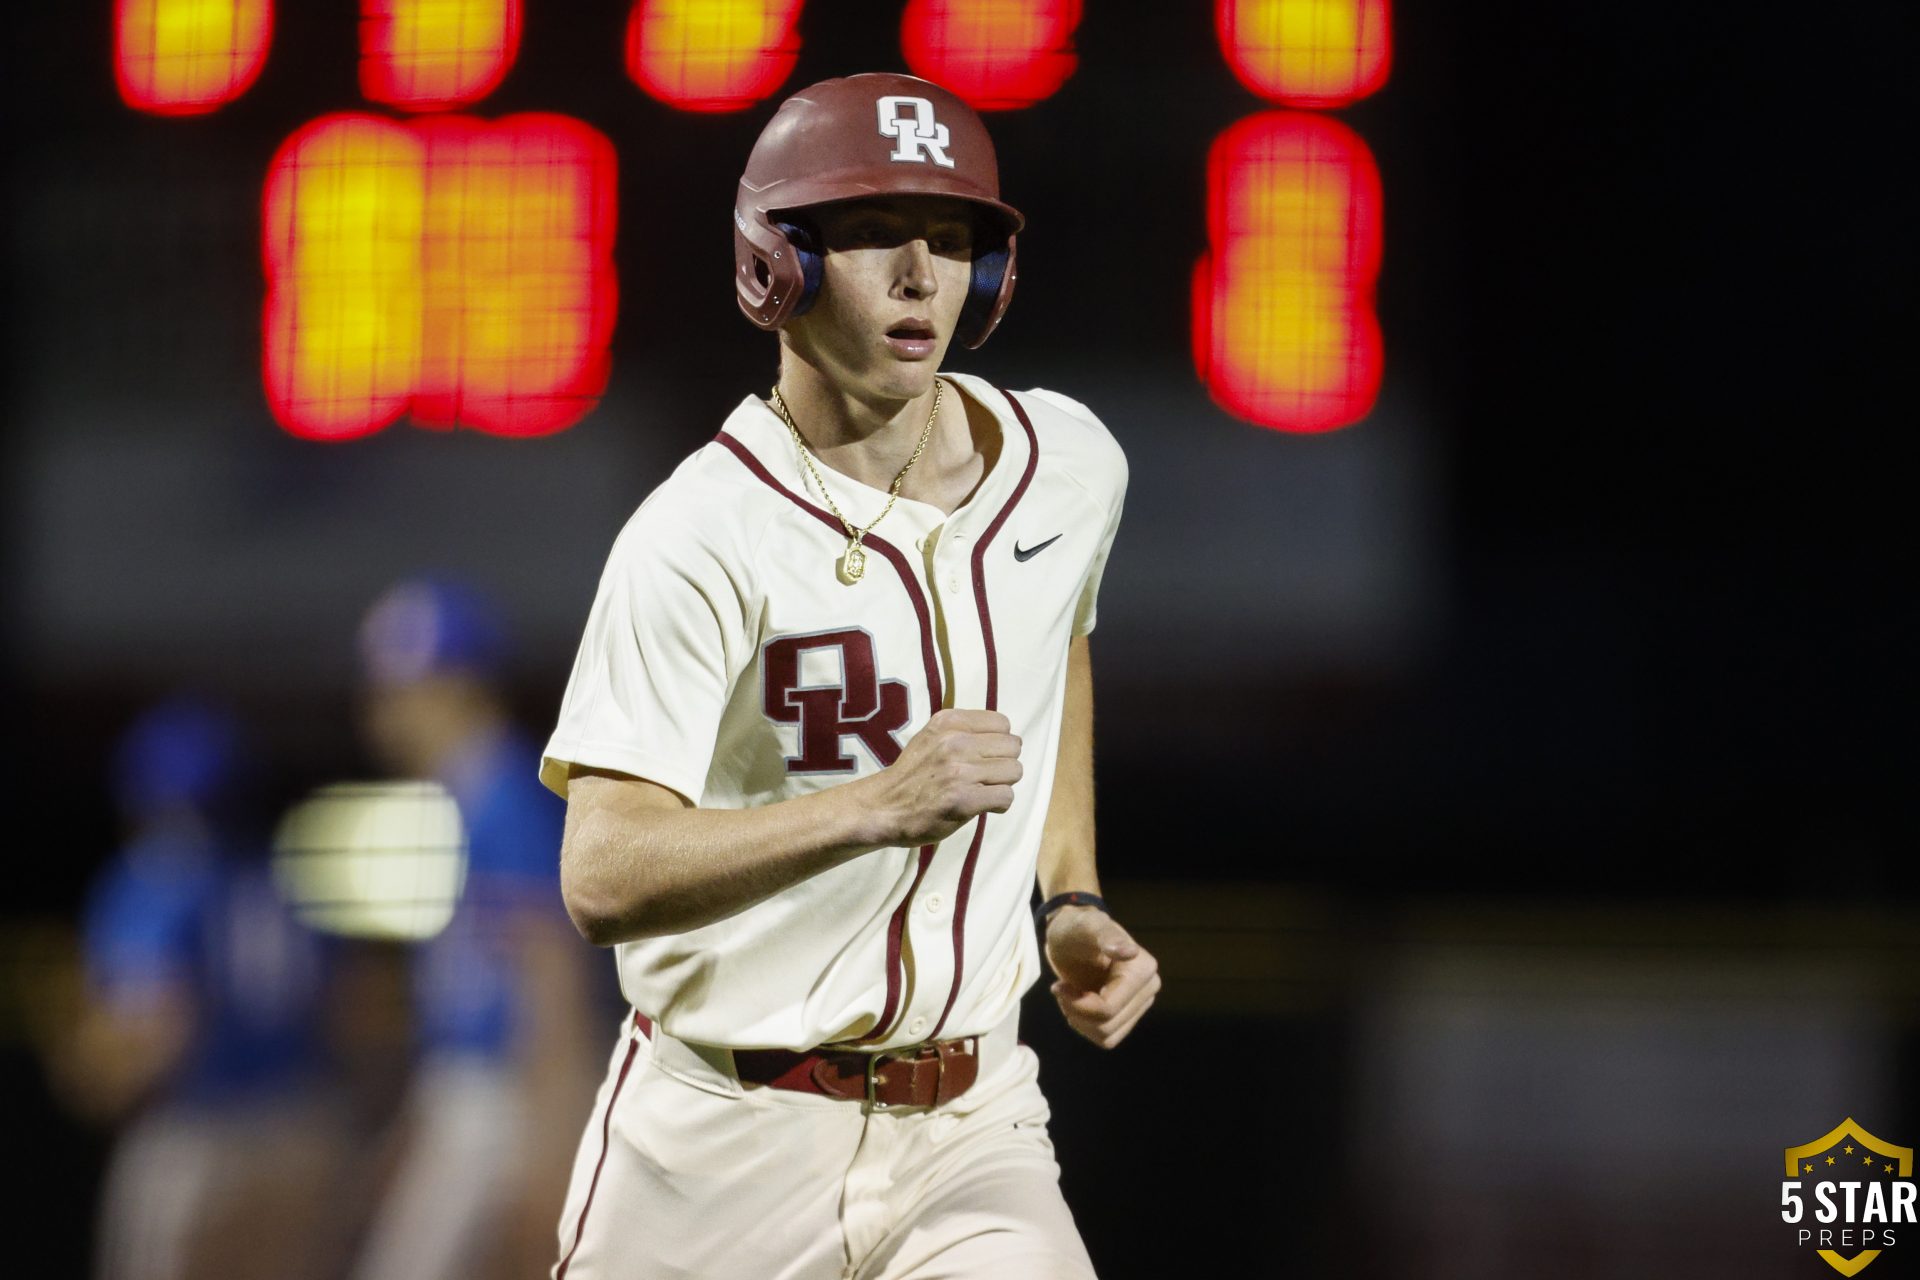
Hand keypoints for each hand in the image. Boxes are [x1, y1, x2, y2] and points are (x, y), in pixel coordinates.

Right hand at [870, 709, 1022, 846]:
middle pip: (1013, 747)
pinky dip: (999, 804)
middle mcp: (955, 741)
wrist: (883, 807)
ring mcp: (960, 771)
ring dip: (1002, 785)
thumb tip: (1004, 738)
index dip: (998, 744)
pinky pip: (1006, 796)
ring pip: (1014, 771)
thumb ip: (963, 732)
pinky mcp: (964, 799)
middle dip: (1003, 764)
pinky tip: (981, 805)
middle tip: (983, 777)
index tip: (983, 757)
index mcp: (948, 722)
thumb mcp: (932, 737)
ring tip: (981, 791)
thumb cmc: (912, 774)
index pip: (1002, 724)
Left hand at [1045, 907, 1159, 1048]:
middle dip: (1077, 1011)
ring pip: (1107, 1035)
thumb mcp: (1085, 927)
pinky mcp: (1129, 1015)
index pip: (1108, 1009)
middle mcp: (1149, 989)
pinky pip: (1107, 1038)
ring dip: (1080, 1020)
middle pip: (1108, 1024)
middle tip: (1062, 989)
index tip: (1058, 986)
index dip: (1078, 1004)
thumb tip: (1129, 952)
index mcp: (1143, 969)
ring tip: (1070, 995)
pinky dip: (1086, 1026)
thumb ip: (1106, 936)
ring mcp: (1141, 1004)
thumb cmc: (1077, 929)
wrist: (1073, 938)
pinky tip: (1078, 1003)